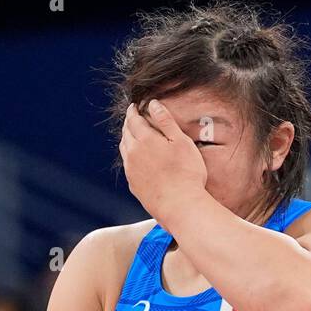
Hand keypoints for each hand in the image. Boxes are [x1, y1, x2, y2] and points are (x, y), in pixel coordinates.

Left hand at [119, 100, 206, 221]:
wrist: (180, 205)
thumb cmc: (186, 173)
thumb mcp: (181, 141)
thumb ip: (166, 121)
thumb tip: (153, 104)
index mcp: (144, 139)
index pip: (133, 119)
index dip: (133, 111)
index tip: (134, 106)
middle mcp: (133, 153)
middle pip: (126, 133)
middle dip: (128, 123)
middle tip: (132, 118)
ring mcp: (131, 170)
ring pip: (124, 149)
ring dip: (127, 139)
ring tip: (132, 136)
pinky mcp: (133, 185)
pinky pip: (127, 165)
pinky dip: (129, 157)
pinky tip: (136, 159)